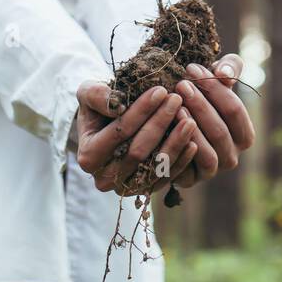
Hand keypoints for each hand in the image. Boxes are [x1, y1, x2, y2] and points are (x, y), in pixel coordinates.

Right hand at [73, 82, 201, 194]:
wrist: (105, 128)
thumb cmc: (99, 108)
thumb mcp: (88, 93)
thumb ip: (96, 95)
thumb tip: (117, 105)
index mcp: (88, 156)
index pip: (119, 132)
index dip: (141, 111)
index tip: (160, 90)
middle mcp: (104, 178)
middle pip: (137, 151)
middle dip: (159, 123)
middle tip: (176, 100)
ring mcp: (126, 187)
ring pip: (154, 167)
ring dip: (175, 143)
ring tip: (190, 120)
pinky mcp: (145, 190)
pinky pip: (166, 178)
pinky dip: (181, 161)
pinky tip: (193, 142)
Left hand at [168, 53, 253, 189]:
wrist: (170, 125)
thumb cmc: (199, 97)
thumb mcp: (216, 79)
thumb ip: (229, 67)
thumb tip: (225, 73)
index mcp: (244, 134)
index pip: (235, 111)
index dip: (214, 88)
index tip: (192, 69)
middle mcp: (232, 156)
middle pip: (220, 131)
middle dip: (200, 105)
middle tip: (180, 84)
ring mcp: (213, 171)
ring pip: (208, 153)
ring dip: (191, 128)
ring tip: (175, 105)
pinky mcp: (190, 181)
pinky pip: (188, 170)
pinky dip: (180, 149)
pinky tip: (167, 127)